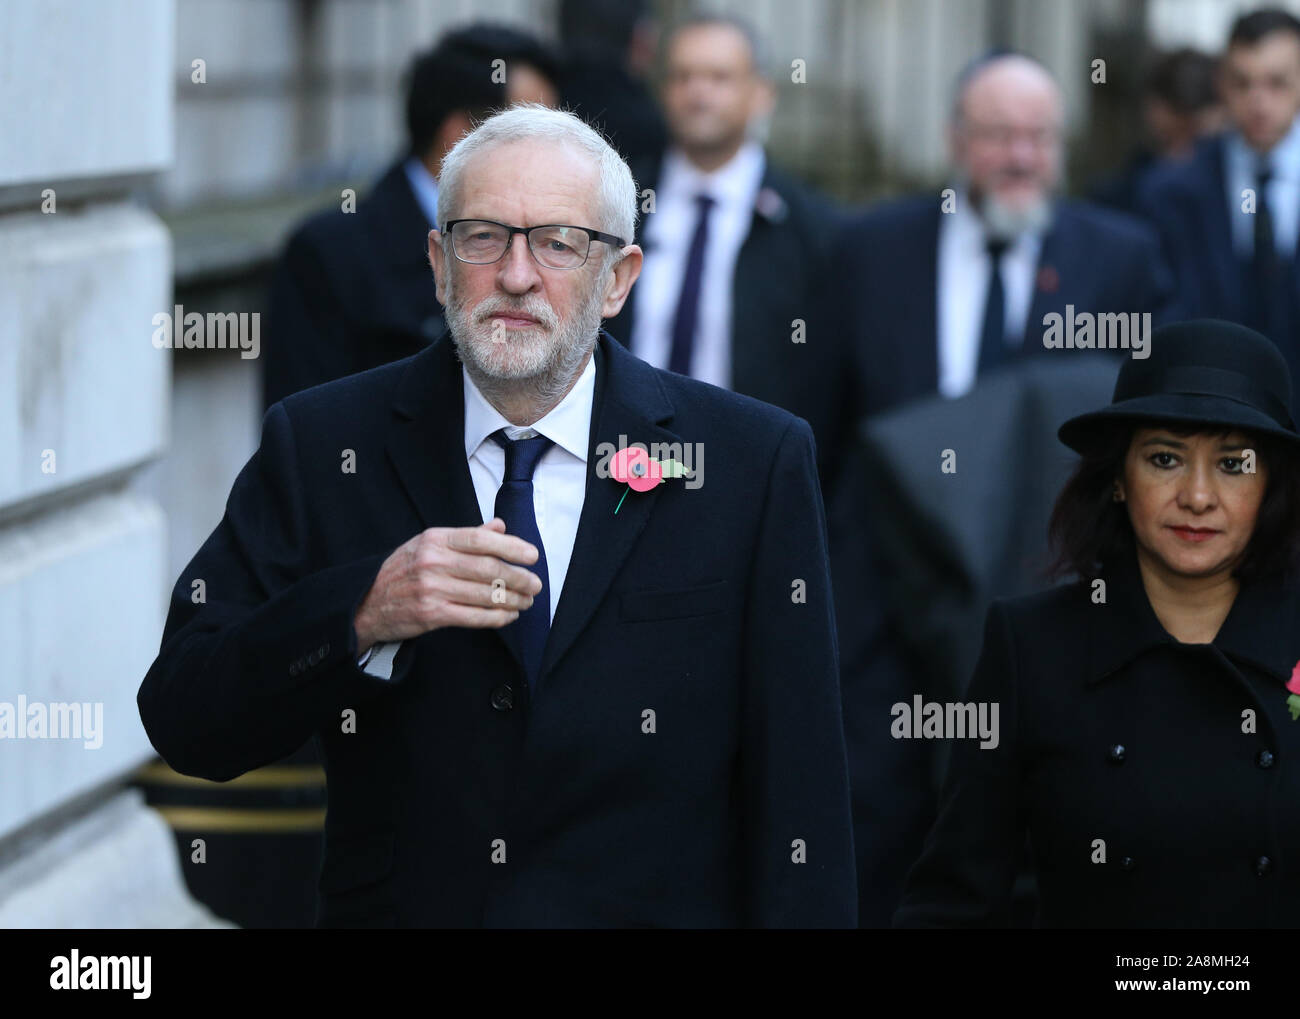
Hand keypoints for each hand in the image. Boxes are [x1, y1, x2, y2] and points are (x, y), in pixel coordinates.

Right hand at [353, 518, 541, 653]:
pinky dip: (497, 617)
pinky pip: (474, 616)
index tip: (532, 555)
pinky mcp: (432, 614)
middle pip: (488, 568)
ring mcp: (432, 589)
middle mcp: (433, 561)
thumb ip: (466, 536)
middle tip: (535, 584)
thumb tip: (500, 526)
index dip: (512, 547)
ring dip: (513, 600)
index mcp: (435, 539)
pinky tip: (508, 616)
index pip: (481, 539)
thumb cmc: (404, 571)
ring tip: (526, 601)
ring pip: (485, 594)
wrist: (367, 603)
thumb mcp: (429, 545)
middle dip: (519, 578)